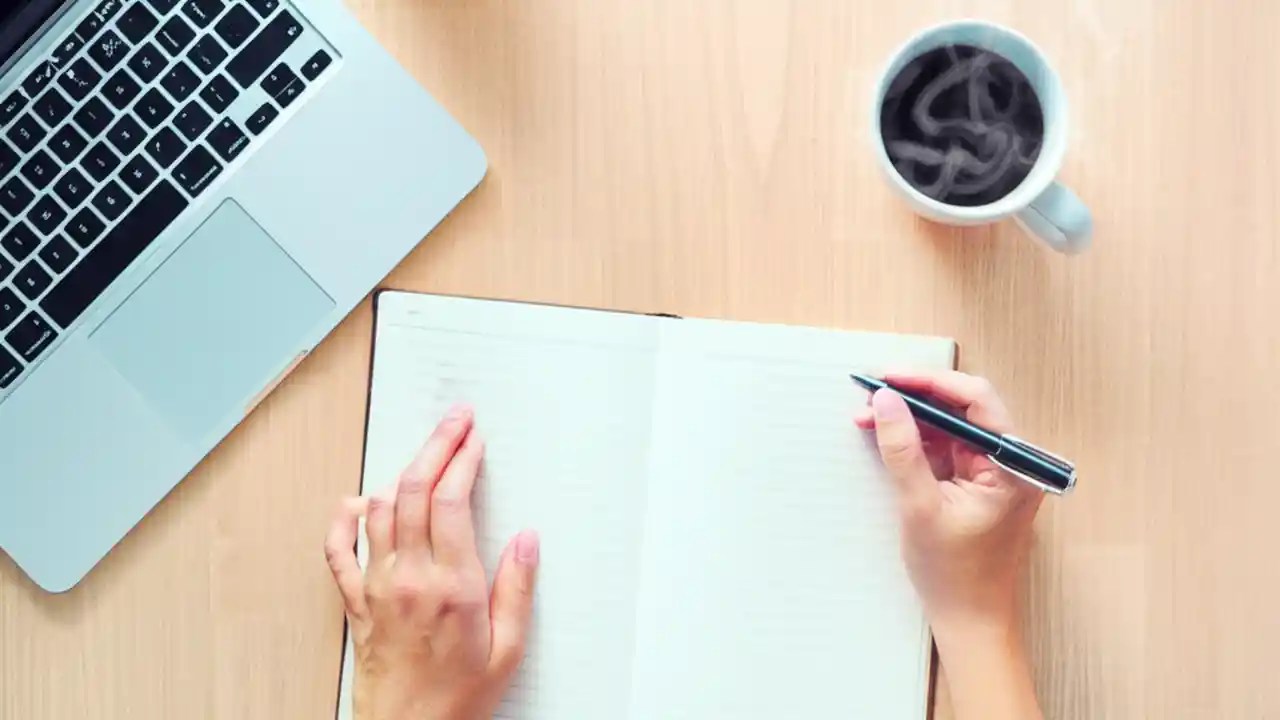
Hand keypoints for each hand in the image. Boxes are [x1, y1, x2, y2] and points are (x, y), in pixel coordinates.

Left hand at [325, 405, 539, 719]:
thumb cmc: (457, 699)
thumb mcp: (508, 649)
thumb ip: (517, 589)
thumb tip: (526, 540)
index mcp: (452, 586)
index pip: (451, 500)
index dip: (462, 458)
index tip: (474, 437)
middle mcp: (410, 578)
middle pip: (415, 490)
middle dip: (436, 445)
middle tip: (454, 421)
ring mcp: (378, 587)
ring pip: (379, 509)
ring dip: (401, 473)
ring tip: (423, 454)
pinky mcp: (357, 603)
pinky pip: (338, 550)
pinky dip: (345, 519)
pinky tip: (357, 502)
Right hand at [855, 372, 1043, 719]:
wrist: (972, 622)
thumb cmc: (955, 575)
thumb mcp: (920, 507)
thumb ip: (902, 450)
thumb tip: (884, 402)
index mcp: (1012, 466)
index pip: (976, 400)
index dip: (930, 382)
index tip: (889, 378)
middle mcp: (1012, 463)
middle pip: (964, 409)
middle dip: (916, 398)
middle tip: (872, 392)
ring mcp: (996, 474)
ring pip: (952, 427)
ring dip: (913, 419)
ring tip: (869, 415)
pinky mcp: (979, 485)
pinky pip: (948, 450)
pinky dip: (918, 441)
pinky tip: (887, 436)